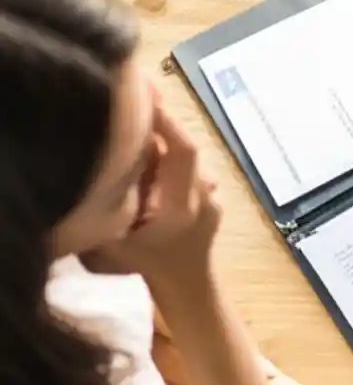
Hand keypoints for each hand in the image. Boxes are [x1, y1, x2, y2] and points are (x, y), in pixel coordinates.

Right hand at [84, 106, 220, 283]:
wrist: (188, 283)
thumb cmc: (148, 265)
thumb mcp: (116, 241)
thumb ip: (114, 204)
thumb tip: (107, 163)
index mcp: (182, 207)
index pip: (182, 153)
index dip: (167, 124)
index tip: (144, 100)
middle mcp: (204, 197)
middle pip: (188, 149)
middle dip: (165, 124)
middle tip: (140, 102)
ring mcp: (214, 196)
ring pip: (190, 158)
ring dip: (169, 141)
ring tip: (145, 124)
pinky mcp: (214, 195)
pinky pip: (194, 169)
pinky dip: (175, 158)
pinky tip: (157, 154)